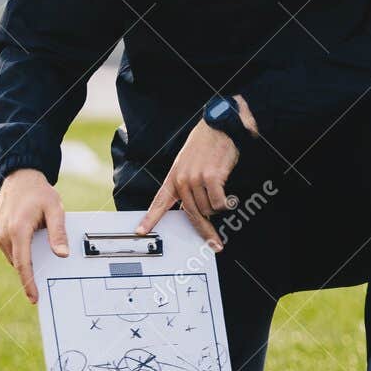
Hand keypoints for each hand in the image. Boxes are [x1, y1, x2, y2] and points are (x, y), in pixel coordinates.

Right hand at [0, 168, 66, 303]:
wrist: (19, 177)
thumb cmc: (38, 192)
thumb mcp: (55, 209)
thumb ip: (58, 232)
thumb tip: (62, 254)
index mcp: (18, 229)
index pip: (23, 264)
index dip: (29, 282)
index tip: (34, 297)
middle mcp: (4, 233)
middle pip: (19, 263)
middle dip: (30, 272)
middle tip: (45, 276)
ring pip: (13, 258)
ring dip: (25, 259)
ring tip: (39, 244)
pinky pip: (9, 250)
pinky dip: (19, 251)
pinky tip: (29, 241)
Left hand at [136, 117, 243, 249]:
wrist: (218, 128)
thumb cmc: (205, 145)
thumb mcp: (187, 164)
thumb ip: (186, 186)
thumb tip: (193, 210)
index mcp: (174, 177)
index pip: (159, 202)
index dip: (150, 218)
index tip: (141, 231)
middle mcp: (182, 180)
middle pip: (191, 215)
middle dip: (205, 231)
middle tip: (214, 242)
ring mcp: (196, 179)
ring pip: (208, 210)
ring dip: (218, 207)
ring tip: (221, 191)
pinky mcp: (211, 178)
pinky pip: (220, 204)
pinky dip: (226, 203)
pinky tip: (229, 196)